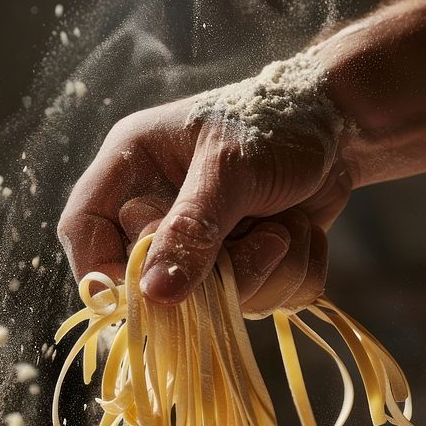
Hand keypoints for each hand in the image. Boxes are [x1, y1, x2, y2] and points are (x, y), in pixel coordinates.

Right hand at [58, 94, 351, 313]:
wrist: (341, 123)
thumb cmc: (276, 122)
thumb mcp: (231, 167)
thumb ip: (193, 227)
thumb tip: (153, 294)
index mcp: (132, 171)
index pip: (84, 229)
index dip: (101, 272)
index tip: (145, 298)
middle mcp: (158, 212)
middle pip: (155, 283)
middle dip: (222, 275)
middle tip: (267, 237)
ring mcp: (201, 247)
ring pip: (218, 303)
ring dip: (270, 271)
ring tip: (289, 223)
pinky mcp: (244, 267)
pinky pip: (265, 303)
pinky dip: (295, 274)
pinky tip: (302, 231)